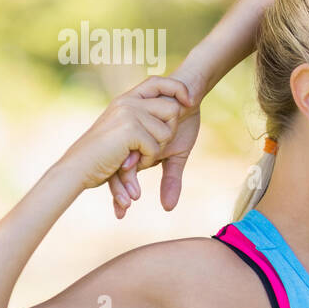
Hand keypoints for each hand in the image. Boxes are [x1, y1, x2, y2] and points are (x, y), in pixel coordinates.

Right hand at [58, 76, 192, 198]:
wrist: (75, 168)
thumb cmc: (98, 156)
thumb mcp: (124, 137)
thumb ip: (145, 127)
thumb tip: (177, 112)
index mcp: (125, 100)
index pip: (157, 82)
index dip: (177, 88)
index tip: (190, 101)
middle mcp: (127, 102)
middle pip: (172, 109)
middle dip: (168, 133)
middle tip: (147, 148)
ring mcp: (129, 112)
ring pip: (166, 131)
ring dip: (155, 151)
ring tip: (133, 156)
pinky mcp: (130, 127)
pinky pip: (156, 145)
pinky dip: (147, 159)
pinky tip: (128, 161)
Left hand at [108, 97, 200, 218]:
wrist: (189, 94)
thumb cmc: (182, 123)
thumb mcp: (177, 155)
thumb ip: (171, 180)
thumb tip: (168, 208)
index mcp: (132, 149)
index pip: (120, 174)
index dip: (119, 192)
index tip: (120, 213)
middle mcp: (127, 137)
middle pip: (118, 166)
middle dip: (123, 186)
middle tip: (129, 202)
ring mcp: (131, 121)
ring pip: (131, 152)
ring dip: (137, 167)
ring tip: (139, 186)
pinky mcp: (139, 105)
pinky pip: (142, 133)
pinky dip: (145, 149)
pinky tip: (152, 156)